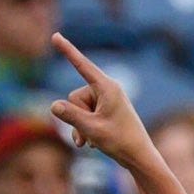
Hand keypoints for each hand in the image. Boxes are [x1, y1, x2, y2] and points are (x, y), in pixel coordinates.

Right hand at [50, 34, 160, 170]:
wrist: (139, 157)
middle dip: (77, 117)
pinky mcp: (105, 110)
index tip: (56, 36)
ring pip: (78, 108)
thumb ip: (70, 116)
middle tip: (92, 133)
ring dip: (80, 126)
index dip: (67, 50)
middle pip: (75, 97)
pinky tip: (94, 143)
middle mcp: (107, 90)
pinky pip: (84, 115)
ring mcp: (106, 100)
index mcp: (107, 87)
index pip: (82, 65)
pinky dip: (85, 129)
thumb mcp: (92, 129)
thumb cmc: (120, 142)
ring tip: (91, 141)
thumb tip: (53, 105)